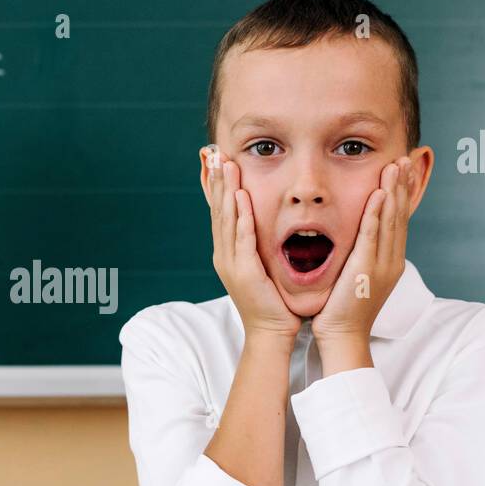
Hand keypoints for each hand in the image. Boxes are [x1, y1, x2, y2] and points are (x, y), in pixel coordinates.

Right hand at [203, 144, 302, 342]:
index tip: (213, 160)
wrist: (270, 333)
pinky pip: (242, 239)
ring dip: (225, 190)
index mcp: (227, 252)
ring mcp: (231, 263)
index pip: (218, 211)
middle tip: (213, 152)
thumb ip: (256, 244)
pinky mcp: (245, 272)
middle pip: (217, 210)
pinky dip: (240, 217)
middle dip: (216, 179)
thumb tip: (257, 223)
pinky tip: (240, 199)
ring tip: (225, 165)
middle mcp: (224, 255)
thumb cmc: (271, 302)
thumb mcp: (259, 267)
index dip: (214, 185)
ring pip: (226, 219)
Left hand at [311, 154, 415, 362]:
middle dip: (403, 185)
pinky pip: (373, 235)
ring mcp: (382, 265)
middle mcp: (391, 260)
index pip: (399, 220)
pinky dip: (377, 213)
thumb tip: (360, 236)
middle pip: (400, 215)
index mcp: (390, 261)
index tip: (403, 170)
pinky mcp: (366, 269)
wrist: (342, 334)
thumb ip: (362, 254)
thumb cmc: (343, 308)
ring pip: (391, 221)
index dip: (402, 193)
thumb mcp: (358, 275)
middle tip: (405, 158)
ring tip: (396, 165)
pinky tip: (380, 193)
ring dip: (394, 190)